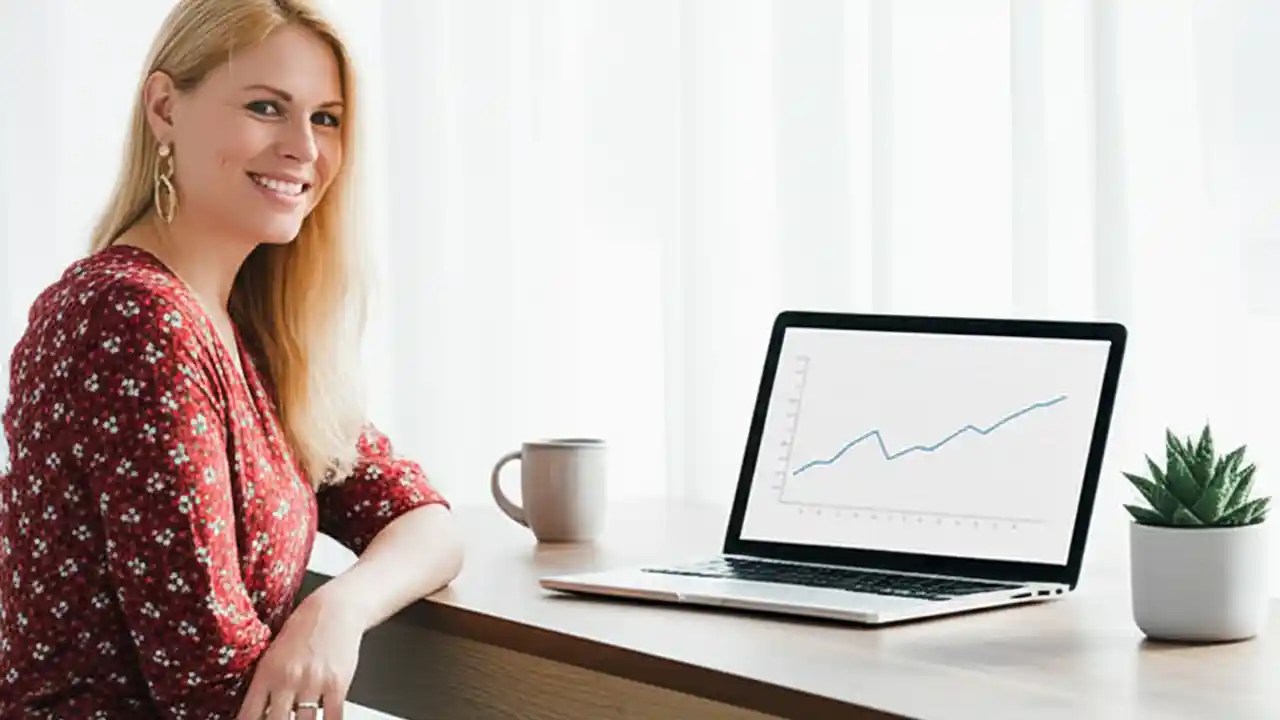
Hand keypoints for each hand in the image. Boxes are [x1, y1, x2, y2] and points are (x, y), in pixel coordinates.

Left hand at [235, 592, 365, 719]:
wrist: (335, 608)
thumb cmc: (303, 629)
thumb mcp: (274, 654)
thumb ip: (266, 685)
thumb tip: (260, 713)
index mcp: (266, 673)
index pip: (249, 715)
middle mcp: (287, 680)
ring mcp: (312, 683)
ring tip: (303, 719)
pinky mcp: (337, 684)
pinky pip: (333, 717)